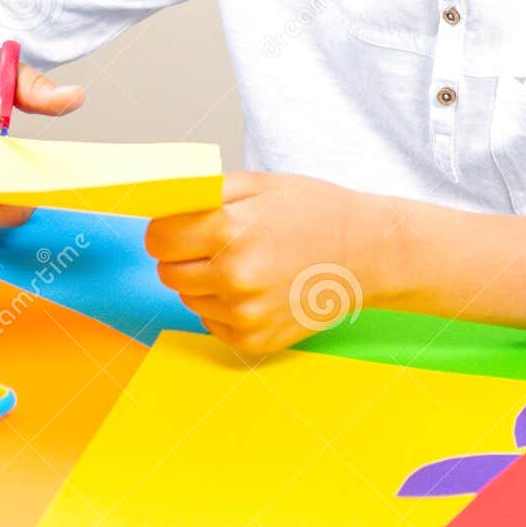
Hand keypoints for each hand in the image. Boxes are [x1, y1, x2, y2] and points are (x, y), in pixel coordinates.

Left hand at [145, 170, 402, 352]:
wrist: (367, 253)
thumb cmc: (313, 212)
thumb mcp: (256, 184)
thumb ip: (201, 195)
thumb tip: (158, 206)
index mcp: (229, 232)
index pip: (158, 240)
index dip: (167, 230)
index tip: (182, 226)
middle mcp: (233, 278)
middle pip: (168, 272)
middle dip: (183, 255)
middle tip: (218, 242)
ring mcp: (244, 315)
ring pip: (189, 299)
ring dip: (204, 282)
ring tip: (245, 263)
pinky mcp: (254, 341)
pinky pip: (212, 323)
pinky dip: (224, 307)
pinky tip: (256, 288)